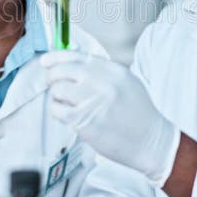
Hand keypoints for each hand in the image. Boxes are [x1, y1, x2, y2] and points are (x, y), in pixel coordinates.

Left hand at [39, 50, 180, 186]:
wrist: (150, 140)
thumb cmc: (139, 114)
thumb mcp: (126, 82)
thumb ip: (102, 72)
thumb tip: (74, 65)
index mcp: (112, 70)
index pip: (76, 56)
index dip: (56, 57)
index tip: (46, 61)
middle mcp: (102, 82)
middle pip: (61, 71)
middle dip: (52, 77)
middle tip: (53, 84)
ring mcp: (92, 101)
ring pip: (57, 89)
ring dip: (55, 96)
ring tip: (63, 102)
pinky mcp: (84, 121)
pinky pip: (57, 110)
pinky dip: (56, 110)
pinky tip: (64, 113)